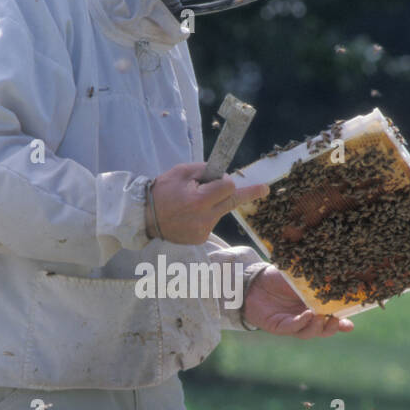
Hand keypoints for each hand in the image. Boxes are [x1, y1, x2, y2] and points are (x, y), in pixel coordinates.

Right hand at [146, 163, 269, 244]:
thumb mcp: (181, 172)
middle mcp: (204, 218)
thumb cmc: (162, 191)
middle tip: (265, 188)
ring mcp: (203, 231)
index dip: (224, 180)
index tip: (223, 178)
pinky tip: (188, 216)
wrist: (145, 217)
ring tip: (190, 204)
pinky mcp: (200, 239)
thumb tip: (222, 174)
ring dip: (213, 203)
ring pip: (220, 211)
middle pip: (233, 201)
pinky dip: (205, 216)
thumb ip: (204, 170)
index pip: (228, 187)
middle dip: (249, 193)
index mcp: (199, 200)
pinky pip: (211, 222)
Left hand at [242, 266, 354, 336]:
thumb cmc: (278, 278)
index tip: (350, 324)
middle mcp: (304, 318)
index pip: (330, 319)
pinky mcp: (279, 326)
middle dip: (332, 328)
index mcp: (313, 307)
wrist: (254, 280)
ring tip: (322, 317)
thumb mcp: (302, 278)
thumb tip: (338, 282)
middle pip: (322, 330)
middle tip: (338, 321)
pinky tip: (307, 314)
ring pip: (309, 332)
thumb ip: (317, 283)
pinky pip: (293, 328)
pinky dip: (302, 323)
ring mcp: (292, 323)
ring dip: (318, 327)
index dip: (341, 324)